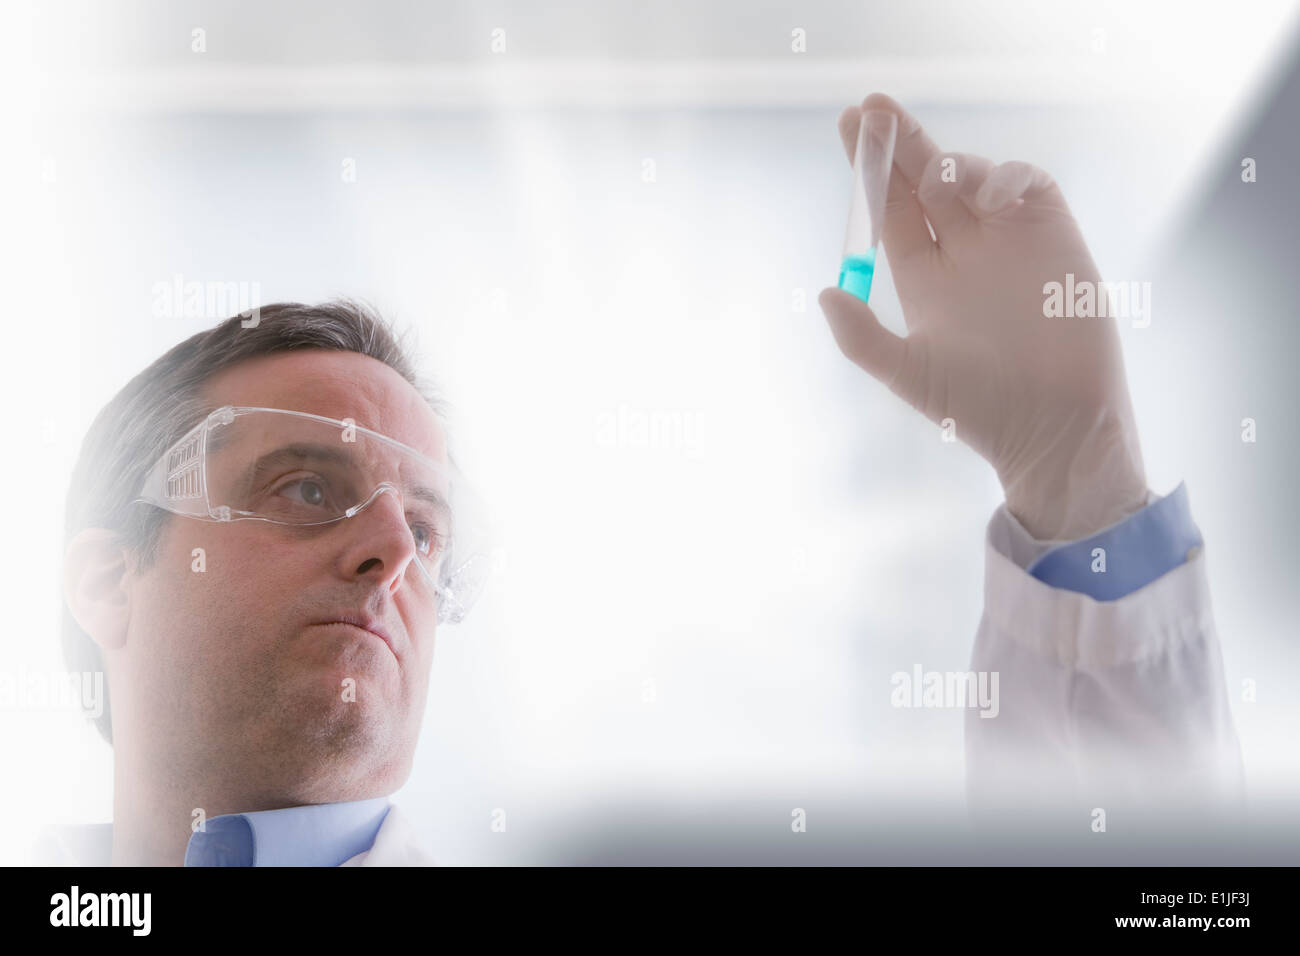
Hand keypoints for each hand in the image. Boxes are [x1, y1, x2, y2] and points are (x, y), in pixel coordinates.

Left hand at [819, 93, 1148, 540]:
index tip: (847, 126)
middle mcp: (962, 251)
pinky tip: (983, 198)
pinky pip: (1025, 182)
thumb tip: (825, 292)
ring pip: (968, 175)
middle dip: (894, 141)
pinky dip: (1002, 176)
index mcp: (923, 277)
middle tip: (868, 107)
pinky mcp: (1054, 234)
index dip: (868, 169)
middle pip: (921, 178)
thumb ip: (862, 337)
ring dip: (943, 161)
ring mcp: (1007, 240)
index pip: (889, 208)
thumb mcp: (907, 372)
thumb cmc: (980, 408)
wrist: (1054, 425)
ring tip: (931, 175)